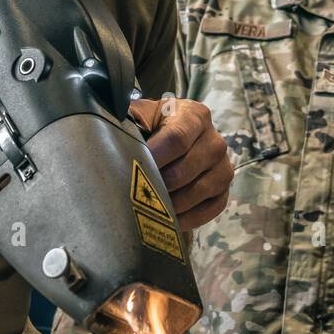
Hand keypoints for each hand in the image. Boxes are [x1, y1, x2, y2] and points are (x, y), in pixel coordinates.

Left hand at [129, 97, 230, 229]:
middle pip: (185, 170)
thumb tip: (108, 134)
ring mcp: (224, 167)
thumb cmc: (153, 127)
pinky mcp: (225, 190)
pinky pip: (211, 209)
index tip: (133, 168)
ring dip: (170, 203)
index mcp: (194, 115)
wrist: (176, 137)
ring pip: (198, 192)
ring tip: (148, 205)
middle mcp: (215, 140)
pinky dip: (188, 218)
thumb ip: (129, 118)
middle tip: (134, 192)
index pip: (176, 138)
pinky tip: (167, 219)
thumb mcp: (142, 114)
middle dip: (157, 184)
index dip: (154, 157)